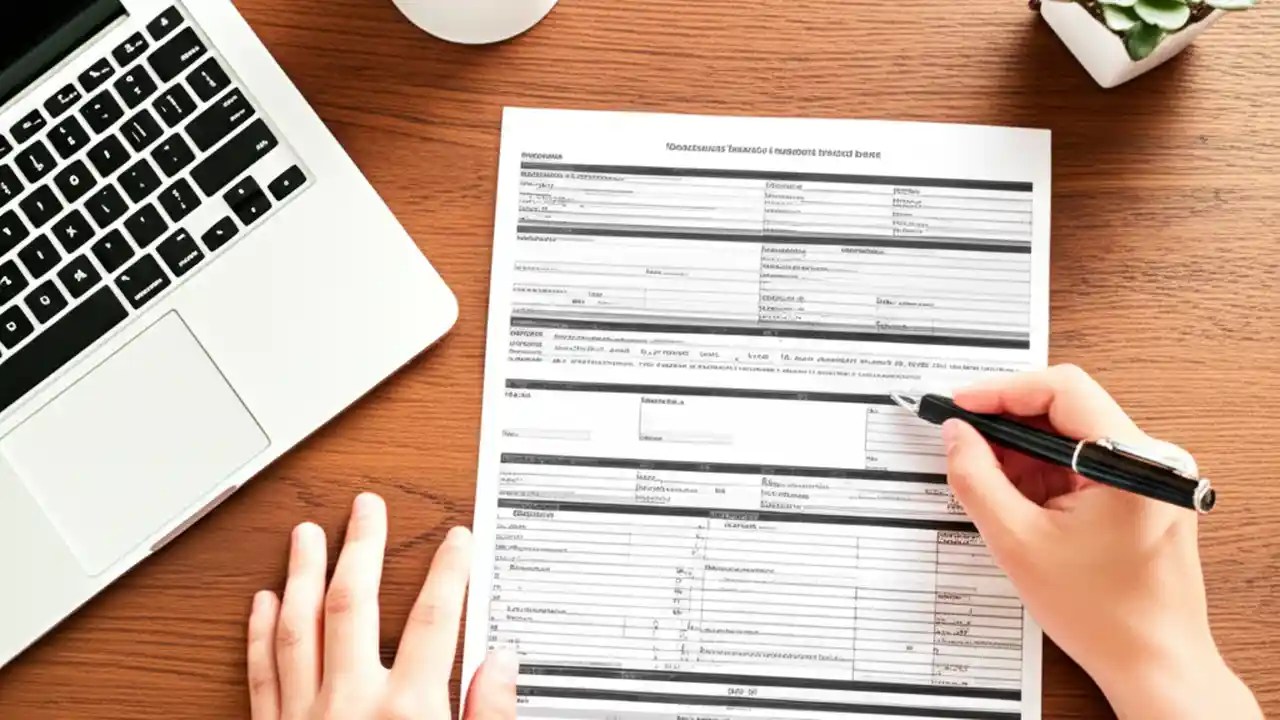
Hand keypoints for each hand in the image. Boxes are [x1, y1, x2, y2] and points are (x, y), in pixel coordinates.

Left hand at [246, 493, 515, 719]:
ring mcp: (305, 718)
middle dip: (361, 548)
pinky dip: (261, 635)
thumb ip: (487, 716)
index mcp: (407, 711)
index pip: (433, 621)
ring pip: (299, 629)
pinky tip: (264, 603)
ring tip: (307, 536)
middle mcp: (350, 704)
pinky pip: (262, 676)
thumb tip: (500, 665)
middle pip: (353, 605)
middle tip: (365, 508)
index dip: (448, 572)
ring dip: (302, 575)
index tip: (456, 540)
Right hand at [943, 365, 1259, 719]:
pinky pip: (1084, 460)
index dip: (1000, 391)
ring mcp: (1151, 474)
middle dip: (1007, 422)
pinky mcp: (1144, 490)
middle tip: (962, 438)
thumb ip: (976, 479)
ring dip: (1025, 451)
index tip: (960, 404)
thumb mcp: (1018, 543)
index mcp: (1133, 461)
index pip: (1061, 389)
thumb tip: (957, 436)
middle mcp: (1153, 458)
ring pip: (1072, 435)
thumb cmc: (1106, 617)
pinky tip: (1020, 499)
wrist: (1154, 663)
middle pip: (1066, 407)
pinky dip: (1045, 472)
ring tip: (990, 482)